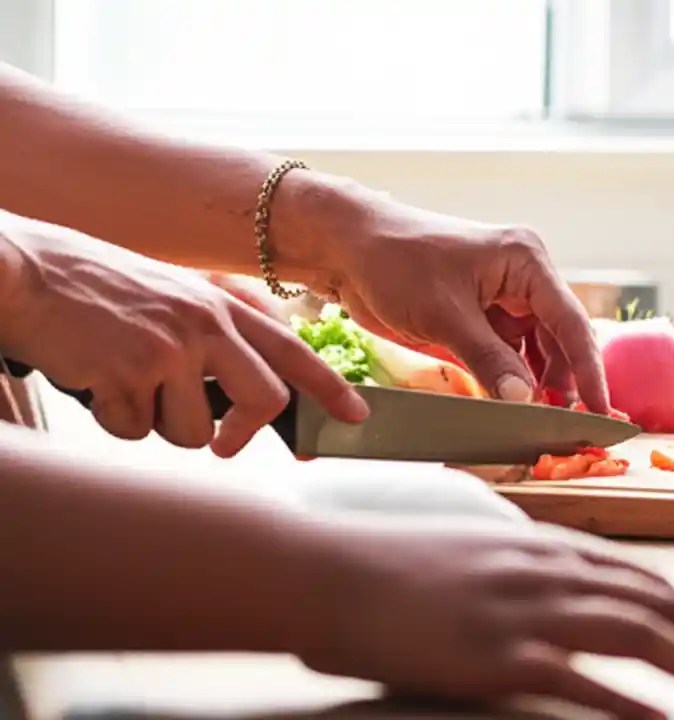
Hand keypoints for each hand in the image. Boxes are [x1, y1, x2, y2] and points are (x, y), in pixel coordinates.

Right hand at [0, 211, 366, 455]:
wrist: (23, 272)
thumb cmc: (94, 289)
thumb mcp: (171, 294)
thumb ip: (216, 331)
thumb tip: (255, 384)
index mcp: (218, 305)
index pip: (291, 350)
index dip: (329, 387)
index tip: (356, 415)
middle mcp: (203, 325)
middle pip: (262, 401)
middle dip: (239, 433)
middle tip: (220, 443)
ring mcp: (167, 349)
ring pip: (191, 431)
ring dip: (156, 422)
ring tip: (125, 380)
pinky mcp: (127, 373)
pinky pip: (133, 430)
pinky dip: (111, 418)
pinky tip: (94, 379)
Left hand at [292, 180, 607, 411]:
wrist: (346, 247)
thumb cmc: (396, 262)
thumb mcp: (445, 316)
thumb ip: (490, 361)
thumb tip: (526, 402)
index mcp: (526, 260)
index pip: (571, 322)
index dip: (589, 370)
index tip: (600, 411)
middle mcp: (523, 276)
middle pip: (561, 338)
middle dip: (566, 381)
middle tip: (571, 426)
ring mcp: (503, 296)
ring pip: (537, 349)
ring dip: (539, 384)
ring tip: (541, 421)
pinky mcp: (481, 315)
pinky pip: (510, 353)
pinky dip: (513, 380)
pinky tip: (513, 405)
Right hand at [299, 520, 673, 718]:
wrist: (323, 569)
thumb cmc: (391, 569)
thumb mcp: (475, 556)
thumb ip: (530, 574)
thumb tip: (571, 600)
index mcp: (549, 548)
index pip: (651, 583)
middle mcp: (551, 571)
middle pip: (665, 609)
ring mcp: (527, 608)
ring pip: (644, 637)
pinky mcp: (496, 652)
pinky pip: (582, 678)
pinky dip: (632, 702)